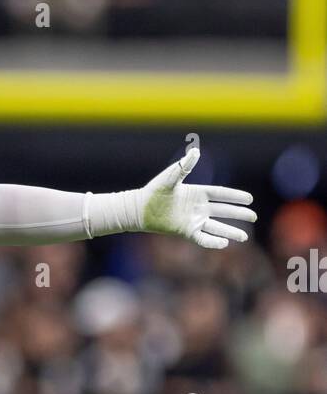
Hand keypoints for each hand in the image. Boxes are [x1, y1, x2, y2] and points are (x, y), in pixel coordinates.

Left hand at [139, 147, 255, 249]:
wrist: (140, 208)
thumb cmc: (154, 191)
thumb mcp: (171, 177)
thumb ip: (184, 166)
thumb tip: (195, 151)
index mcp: (197, 193)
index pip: (221, 194)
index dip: (235, 196)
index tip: (249, 199)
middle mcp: (198, 208)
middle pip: (223, 212)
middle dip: (238, 214)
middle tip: (253, 217)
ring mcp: (193, 221)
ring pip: (216, 227)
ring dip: (230, 231)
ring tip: (244, 237)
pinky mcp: (185, 232)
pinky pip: (202, 238)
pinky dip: (213, 241)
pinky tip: (224, 243)